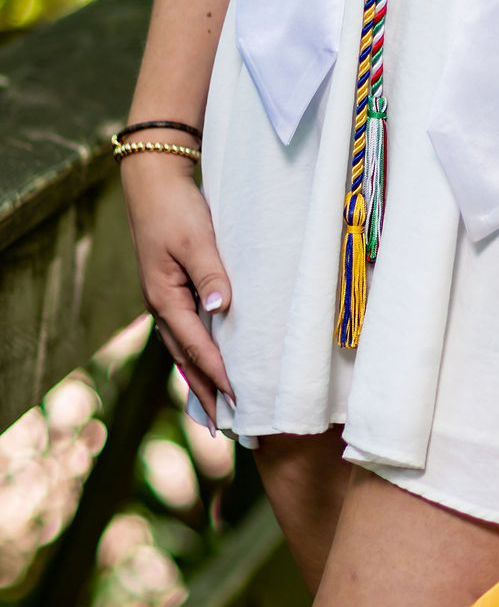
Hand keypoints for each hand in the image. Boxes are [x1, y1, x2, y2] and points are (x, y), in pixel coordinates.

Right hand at [121, 155, 234, 427]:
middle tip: (222, 424)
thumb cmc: (176, 208)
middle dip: (203, 390)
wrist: (153, 181)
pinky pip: (184, 330)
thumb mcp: (196, 239)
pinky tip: (206, 361)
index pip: (196, 346)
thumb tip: (221, 309)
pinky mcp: (171, 288)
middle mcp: (161, 304)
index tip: (237, 398)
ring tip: (214, 406)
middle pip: (185, 357)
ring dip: (198, 377)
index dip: (217, 373)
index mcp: (165, 298)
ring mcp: (164, 298)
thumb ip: (210, 274)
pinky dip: (195, 353)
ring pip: (182, 347)